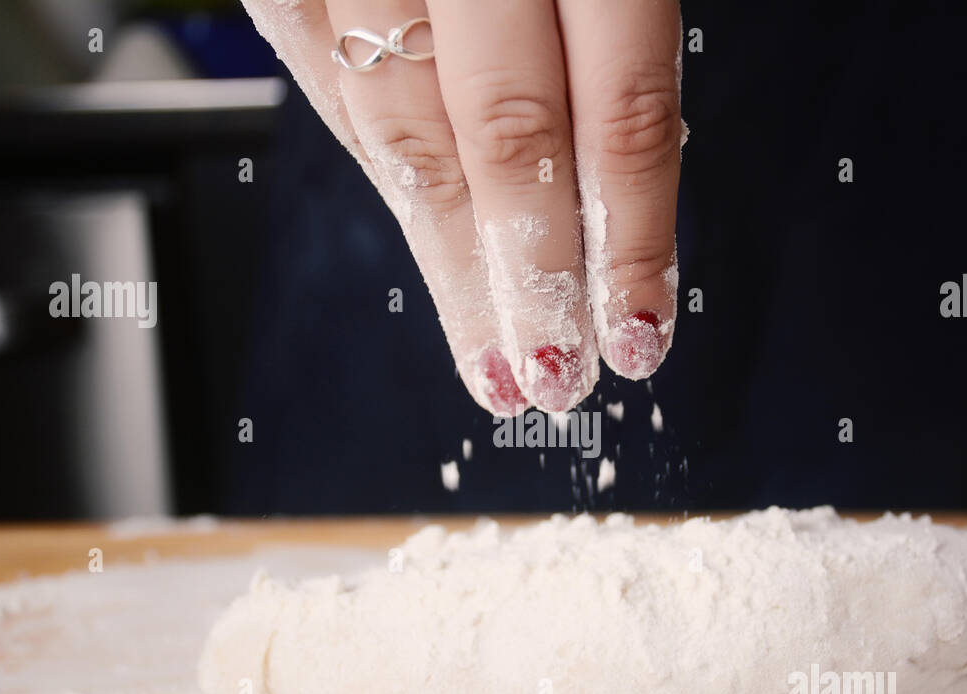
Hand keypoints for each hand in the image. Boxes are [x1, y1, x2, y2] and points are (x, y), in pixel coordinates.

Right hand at [243, 0, 683, 411]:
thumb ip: (612, 45)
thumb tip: (615, 206)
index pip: (622, 113)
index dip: (631, 242)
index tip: (636, 333)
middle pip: (505, 138)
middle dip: (531, 279)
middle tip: (553, 374)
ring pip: (401, 130)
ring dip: (450, 262)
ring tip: (489, 354)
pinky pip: (330, 82)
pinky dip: (381, 171)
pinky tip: (423, 236)